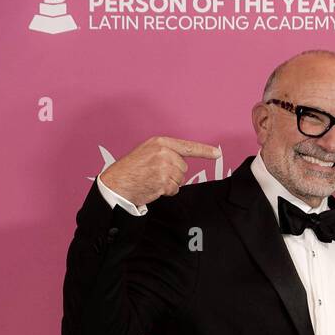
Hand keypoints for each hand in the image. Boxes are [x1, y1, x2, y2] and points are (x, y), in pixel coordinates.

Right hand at [99, 136, 220, 207]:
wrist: (116, 183)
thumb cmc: (130, 169)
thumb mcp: (147, 152)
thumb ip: (165, 153)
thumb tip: (181, 163)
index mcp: (160, 143)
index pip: (187, 147)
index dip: (204, 151)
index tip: (217, 153)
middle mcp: (164, 153)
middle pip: (183, 167)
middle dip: (173, 174)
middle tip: (155, 175)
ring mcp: (164, 167)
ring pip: (180, 179)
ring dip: (169, 183)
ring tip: (153, 180)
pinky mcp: (164, 181)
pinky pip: (174, 189)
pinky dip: (166, 191)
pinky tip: (154, 187)